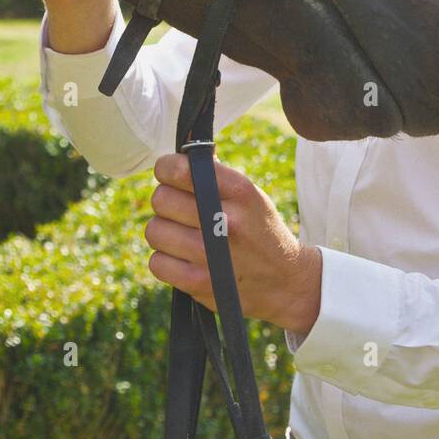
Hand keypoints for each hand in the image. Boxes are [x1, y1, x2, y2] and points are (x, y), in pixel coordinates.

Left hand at [146, 154, 321, 335]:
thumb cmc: (259, 230)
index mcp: (240, 191)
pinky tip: (183, 258)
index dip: (166, 169)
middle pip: (161, 199)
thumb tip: (180, 155)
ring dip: (164, 231)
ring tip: (182, 235)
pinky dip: (165, 260)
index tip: (169, 174)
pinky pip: (156, 262)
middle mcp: (225, 220)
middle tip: (179, 209)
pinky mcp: (198, 283)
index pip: (179, 170)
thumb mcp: (250, 195)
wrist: (285, 281)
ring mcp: (210, 254)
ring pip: (154, 230)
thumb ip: (214, 175)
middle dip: (166, 201)